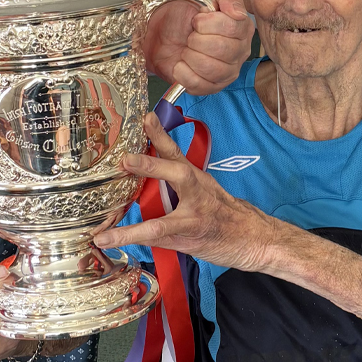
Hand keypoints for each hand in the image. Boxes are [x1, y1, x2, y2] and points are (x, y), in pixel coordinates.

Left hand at [97, 113, 287, 271]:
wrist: (256, 239)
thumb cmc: (228, 217)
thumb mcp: (208, 193)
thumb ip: (181, 185)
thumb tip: (150, 174)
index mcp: (199, 181)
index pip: (177, 153)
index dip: (162, 134)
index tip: (146, 117)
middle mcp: (198, 195)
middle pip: (177, 173)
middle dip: (152, 165)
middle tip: (126, 159)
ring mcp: (195, 219)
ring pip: (163, 220)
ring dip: (132, 228)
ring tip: (105, 231)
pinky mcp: (192, 240)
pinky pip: (159, 244)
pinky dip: (133, 243)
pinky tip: (110, 243)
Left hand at [149, 0, 253, 94]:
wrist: (166, 32)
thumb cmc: (188, 14)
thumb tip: (238, 13)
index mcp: (243, 28)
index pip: (233, 27)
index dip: (209, 23)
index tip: (197, 20)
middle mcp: (240, 52)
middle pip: (222, 49)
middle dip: (197, 39)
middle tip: (190, 36)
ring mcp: (228, 72)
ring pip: (212, 69)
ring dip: (191, 56)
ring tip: (186, 50)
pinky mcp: (212, 87)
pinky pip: (199, 85)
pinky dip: (183, 73)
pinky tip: (180, 64)